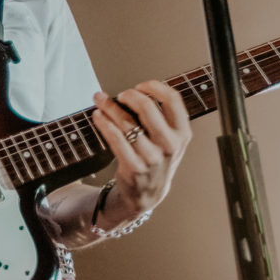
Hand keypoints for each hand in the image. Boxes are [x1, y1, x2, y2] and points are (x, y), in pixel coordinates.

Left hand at [90, 80, 191, 231]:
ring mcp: (152, 157)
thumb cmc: (157, 159)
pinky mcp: (134, 167)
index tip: (140, 86)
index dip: (154, 87)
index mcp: (182, 134)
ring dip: (109, 106)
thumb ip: (162, 117)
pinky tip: (98, 116)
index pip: (173, 100)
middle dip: (129, 95)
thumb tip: (136, 91)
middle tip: (120, 95)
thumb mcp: (171, 140)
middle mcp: (170, 145)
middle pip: (147, 107)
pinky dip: (104, 123)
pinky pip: (115, 138)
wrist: (148, 194)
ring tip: (100, 100)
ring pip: (126, 122)